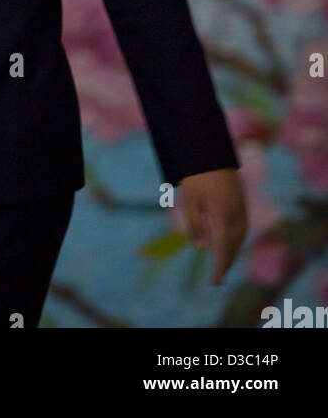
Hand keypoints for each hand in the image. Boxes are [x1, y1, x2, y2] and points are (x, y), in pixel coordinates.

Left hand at [179, 167, 246, 284]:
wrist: (210, 150)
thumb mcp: (190, 200)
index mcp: (223, 215)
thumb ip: (196, 225)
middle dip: (227, 263)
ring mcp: (241, 207)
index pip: (224, 248)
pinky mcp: (241, 201)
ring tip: (222, 265)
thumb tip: (202, 249)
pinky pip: (241, 227)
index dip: (220, 267)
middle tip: (217, 278)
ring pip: (240, 237)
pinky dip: (235, 240)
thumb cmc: (196, 175)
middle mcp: (237, 213)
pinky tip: (228, 244)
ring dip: (232, 252)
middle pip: (234, 245)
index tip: (215, 282)